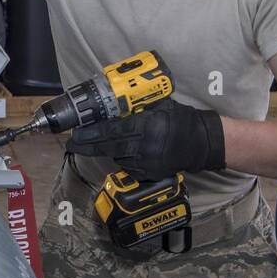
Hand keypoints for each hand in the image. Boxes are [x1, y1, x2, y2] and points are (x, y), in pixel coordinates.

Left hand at [66, 98, 225, 179]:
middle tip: (73, 144)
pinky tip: (125, 152)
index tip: (76, 134)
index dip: (91, 134)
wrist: (202, 143)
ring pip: (117, 157)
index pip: (111, 131)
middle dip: (88, 146)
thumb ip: (138, 108)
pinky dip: (123, 158)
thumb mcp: (161, 106)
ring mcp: (147, 162)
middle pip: (108, 147)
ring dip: (108, 150)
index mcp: (147, 126)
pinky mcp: (150, 173)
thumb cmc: (181, 119)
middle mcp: (145, 146)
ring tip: (105, 143)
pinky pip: (128, 166)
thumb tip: (113, 104)